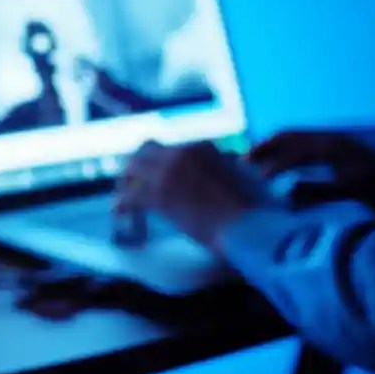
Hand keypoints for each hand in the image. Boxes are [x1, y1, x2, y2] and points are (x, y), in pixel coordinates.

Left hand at [115, 141, 268, 250]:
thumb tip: (229, 162)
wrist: (250, 226)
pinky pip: (130, 197)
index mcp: (202, 147)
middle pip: (145, 150)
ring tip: (123, 197)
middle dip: (136, 165)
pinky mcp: (158, 195)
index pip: (172, 148)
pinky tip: (119, 213)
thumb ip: (229, 167)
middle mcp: (182, 153)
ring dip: (125, 182)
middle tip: (131, 181)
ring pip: (132, 168)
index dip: (161, 162)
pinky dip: (122, 205)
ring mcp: (167, 173)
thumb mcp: (244, 176)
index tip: (157, 174)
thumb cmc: (255, 209)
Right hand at [247, 130, 374, 185]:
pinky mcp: (335, 144)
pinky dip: (286, 147)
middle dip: (263, 147)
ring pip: (294, 136)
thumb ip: (316, 192)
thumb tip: (285, 193)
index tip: (256, 180)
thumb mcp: (348, 192)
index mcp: (329, 147)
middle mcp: (327, 137)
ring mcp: (332, 138)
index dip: (272, 166)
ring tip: (255, 160)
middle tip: (243, 161)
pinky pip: (302, 140)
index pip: (291, 154)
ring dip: (273, 146)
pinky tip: (280, 161)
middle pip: (287, 136)